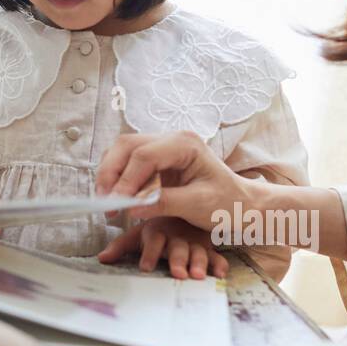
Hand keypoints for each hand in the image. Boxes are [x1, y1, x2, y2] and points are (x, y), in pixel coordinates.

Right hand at [95, 132, 244, 227]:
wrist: (242, 204)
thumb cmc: (227, 204)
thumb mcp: (198, 205)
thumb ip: (163, 203)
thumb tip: (129, 207)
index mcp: (185, 144)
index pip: (144, 155)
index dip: (126, 180)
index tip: (116, 205)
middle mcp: (172, 138)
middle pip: (127, 146)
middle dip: (110, 173)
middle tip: (104, 202)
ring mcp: (163, 146)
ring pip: (122, 150)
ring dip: (110, 174)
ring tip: (107, 202)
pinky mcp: (156, 158)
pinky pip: (128, 161)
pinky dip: (118, 177)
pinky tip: (117, 197)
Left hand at [98, 218, 228, 279]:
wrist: (186, 208)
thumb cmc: (159, 227)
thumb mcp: (139, 233)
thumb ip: (121, 245)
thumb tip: (101, 259)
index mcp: (157, 230)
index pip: (153, 241)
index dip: (149, 253)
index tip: (145, 267)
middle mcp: (176, 236)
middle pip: (176, 248)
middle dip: (176, 261)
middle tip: (177, 273)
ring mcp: (192, 241)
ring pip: (196, 252)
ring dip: (197, 263)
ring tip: (196, 275)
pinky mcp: (207, 247)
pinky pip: (214, 255)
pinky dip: (218, 264)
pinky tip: (220, 273)